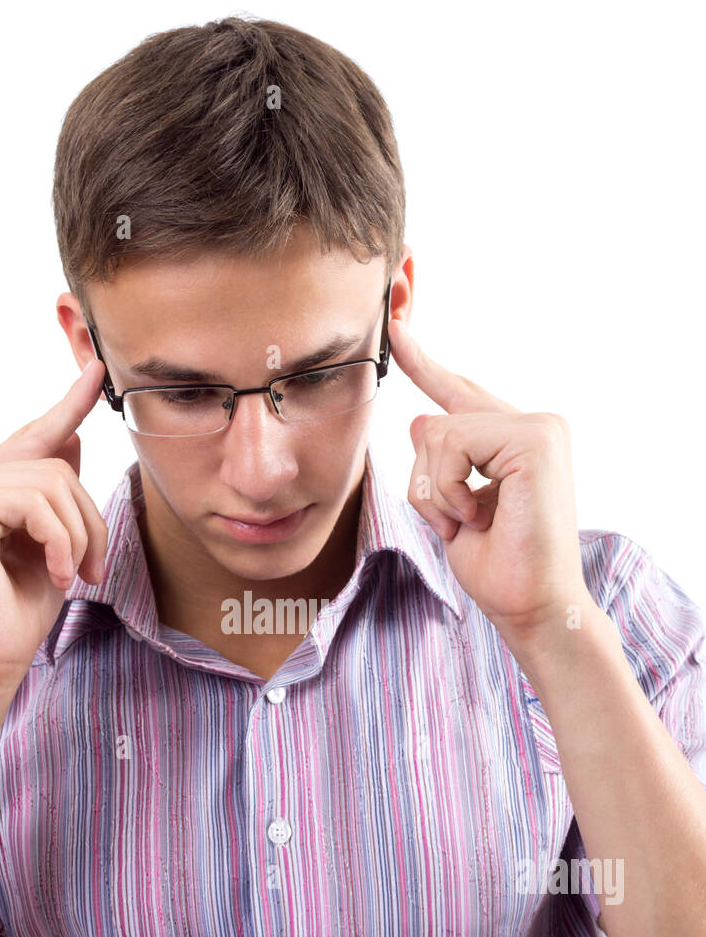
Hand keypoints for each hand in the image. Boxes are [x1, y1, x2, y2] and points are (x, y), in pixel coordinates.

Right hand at [0, 359, 108, 696]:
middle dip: (88, 519)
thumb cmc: (15, 615)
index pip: (32, 437)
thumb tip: (72, 438)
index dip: (68, 404)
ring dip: (78, 535)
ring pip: (53, 481)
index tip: (97, 372)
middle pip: (56, 464)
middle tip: (92, 568)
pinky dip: (61, 539)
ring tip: (73, 575)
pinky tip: (57, 573)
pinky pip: (38, 500)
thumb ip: (54, 495)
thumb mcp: (50, 546)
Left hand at [387, 318, 591, 641]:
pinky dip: (449, 490)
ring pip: (437, 434)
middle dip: (429, 481)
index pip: (460, 393)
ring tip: (472, 523)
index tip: (395, 329)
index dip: (424, 364)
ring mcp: (540, 426)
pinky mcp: (537, 437)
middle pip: (437, 422)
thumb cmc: (498, 568)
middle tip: (462, 523)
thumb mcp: (450, 509)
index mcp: (517, 439)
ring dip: (436, 492)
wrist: (531, 607)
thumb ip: (440, 462)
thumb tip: (420, 419)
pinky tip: (479, 516)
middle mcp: (535, 424)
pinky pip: (451, 443)